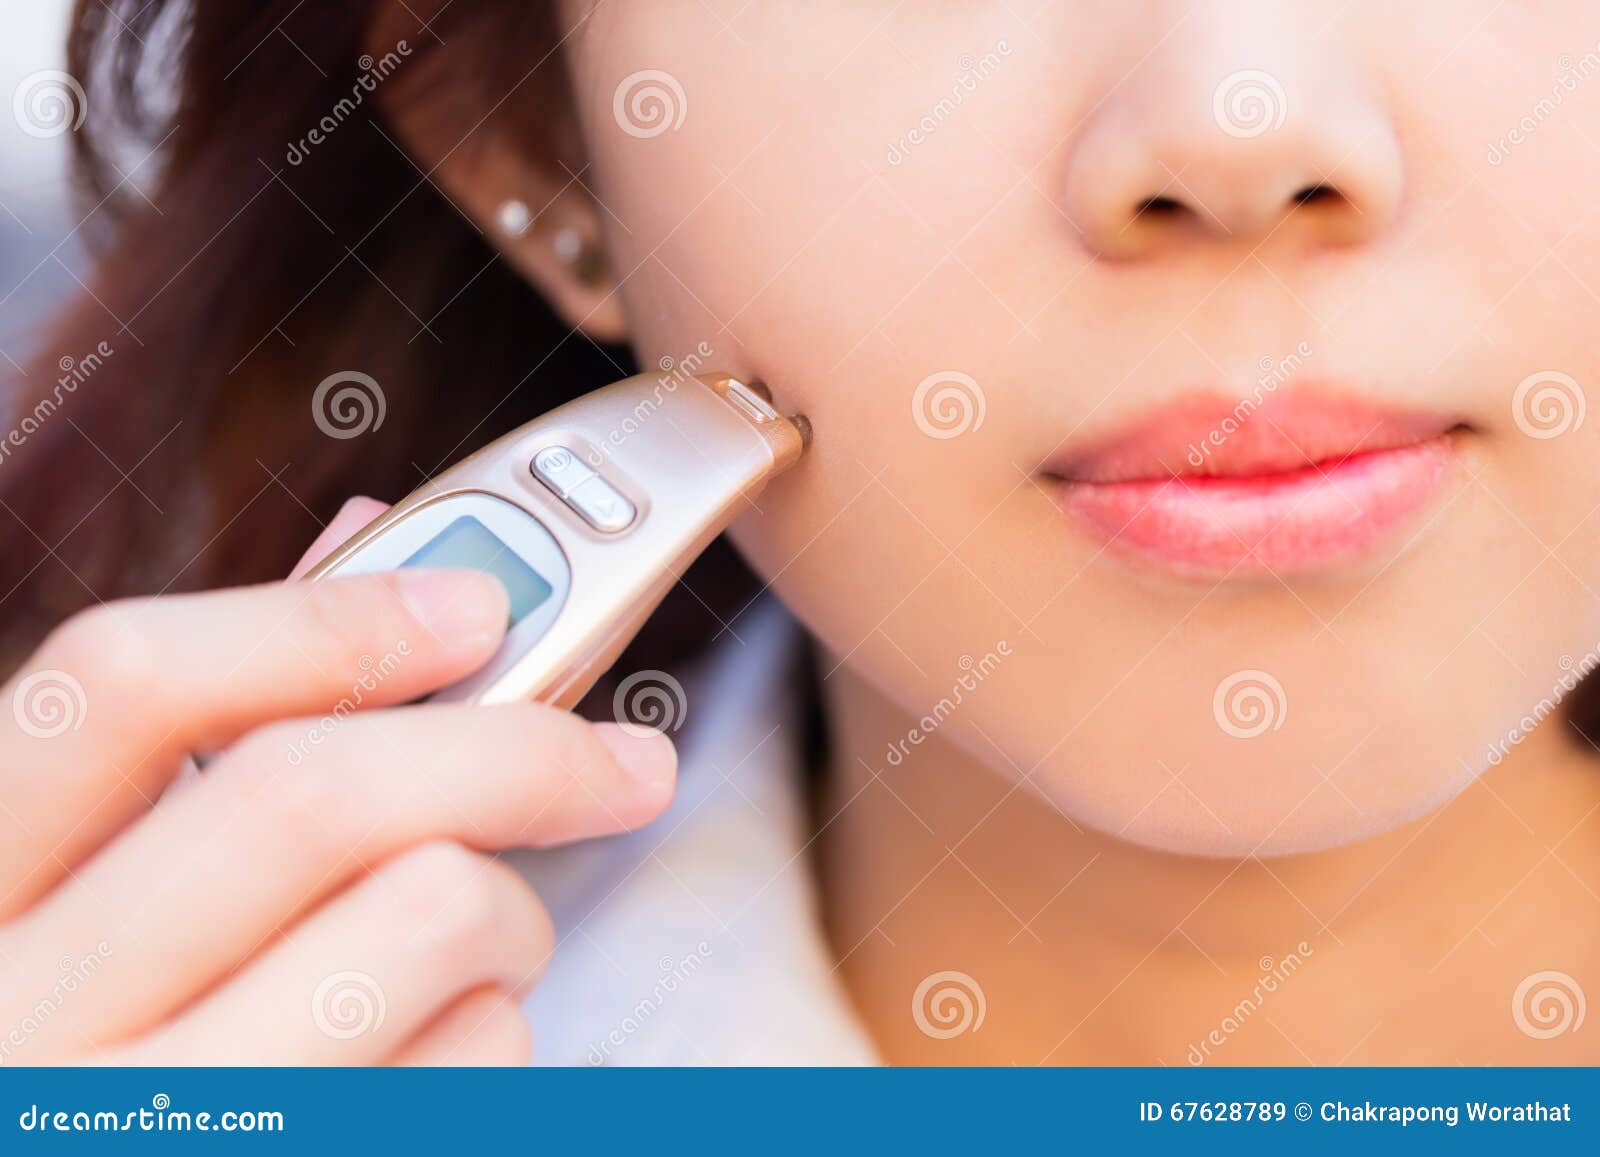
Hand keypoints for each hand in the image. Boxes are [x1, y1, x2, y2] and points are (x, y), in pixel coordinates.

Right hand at [0, 497, 675, 1064]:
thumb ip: (219, 728)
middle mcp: (31, 1013)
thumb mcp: (100, 882)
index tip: (475, 607)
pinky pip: (476, 1060)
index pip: (128, 686)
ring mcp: (152, 1122)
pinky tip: (437, 1050)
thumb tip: (390, 561)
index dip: (325, 620)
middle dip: (513, 753)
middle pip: (315, 796)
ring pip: (432, 920)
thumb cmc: (106, 1043)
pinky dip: (499, 1033)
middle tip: (614, 764)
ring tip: (489, 944)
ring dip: (514, 914)